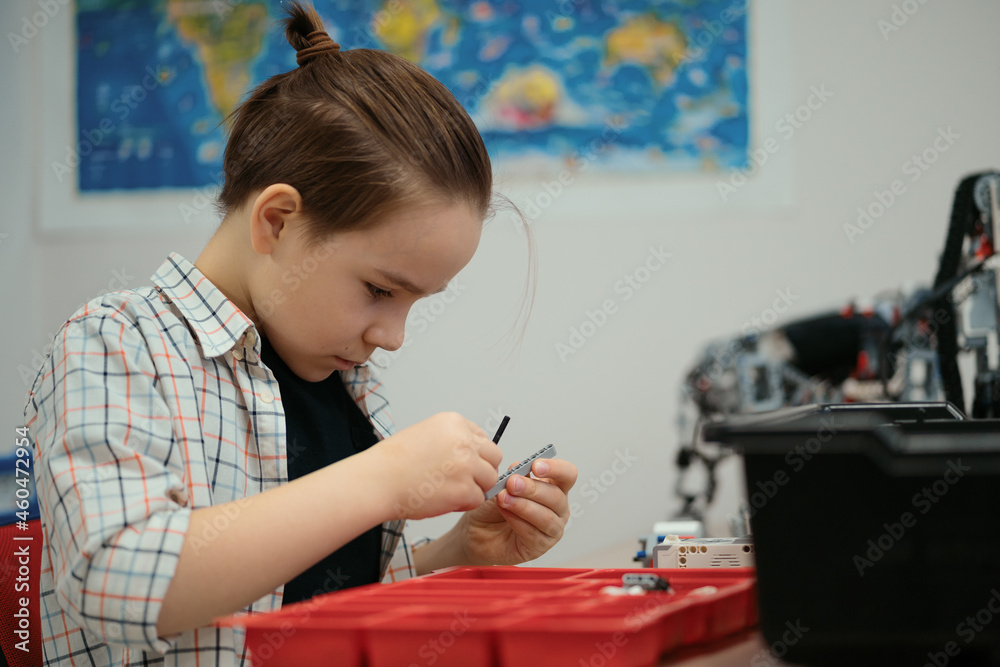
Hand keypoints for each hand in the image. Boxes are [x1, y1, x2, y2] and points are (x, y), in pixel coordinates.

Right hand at [373, 412, 502, 520]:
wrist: (376, 481)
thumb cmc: (392, 462)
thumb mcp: (425, 434)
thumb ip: (451, 440)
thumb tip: (471, 454)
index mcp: (454, 423)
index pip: (482, 437)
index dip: (475, 454)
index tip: (464, 464)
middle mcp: (464, 440)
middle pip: (493, 456)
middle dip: (482, 470)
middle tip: (463, 480)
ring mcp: (466, 465)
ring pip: (489, 479)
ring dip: (474, 488)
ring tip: (450, 491)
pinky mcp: (464, 489)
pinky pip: (478, 499)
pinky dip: (464, 504)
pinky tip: (445, 501)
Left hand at [457, 457, 577, 565]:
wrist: (476, 530)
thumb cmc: (493, 507)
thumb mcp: (501, 485)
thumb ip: (512, 476)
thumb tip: (518, 467)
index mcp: (553, 486)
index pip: (568, 474)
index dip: (556, 468)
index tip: (536, 466)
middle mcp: (558, 508)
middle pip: (556, 496)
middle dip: (533, 489)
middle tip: (512, 483)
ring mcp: (552, 528)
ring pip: (546, 517)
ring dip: (524, 506)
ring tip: (504, 499)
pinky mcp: (540, 546)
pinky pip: (534, 534)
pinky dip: (518, 522)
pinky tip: (506, 514)